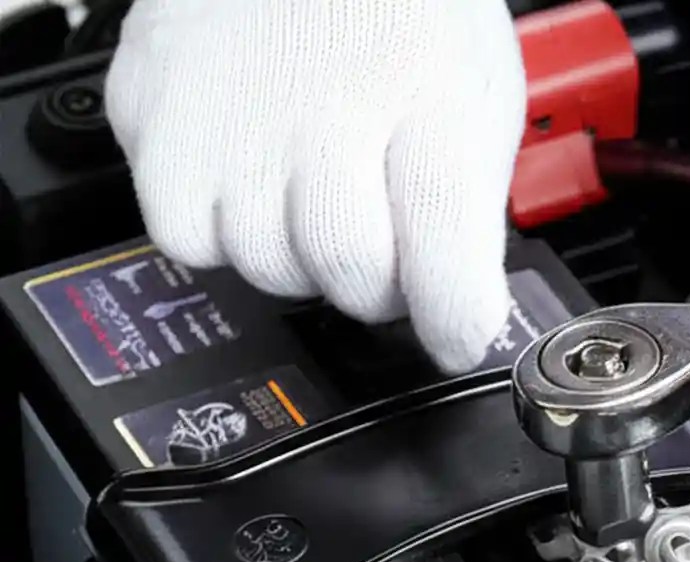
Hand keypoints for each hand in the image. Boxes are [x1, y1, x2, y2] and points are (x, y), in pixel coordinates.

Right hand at [105, 0, 526, 371]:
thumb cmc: (395, 13)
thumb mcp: (474, 95)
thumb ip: (470, 202)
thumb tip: (462, 307)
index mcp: (429, 95)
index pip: (443, 232)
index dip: (455, 312)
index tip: (459, 339)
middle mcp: (325, 106)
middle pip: (349, 269)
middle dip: (377, 286)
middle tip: (382, 243)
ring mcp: (230, 115)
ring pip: (269, 268)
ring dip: (302, 258)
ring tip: (314, 185)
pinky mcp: (153, 118)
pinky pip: (190, 241)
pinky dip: (226, 232)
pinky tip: (252, 175)